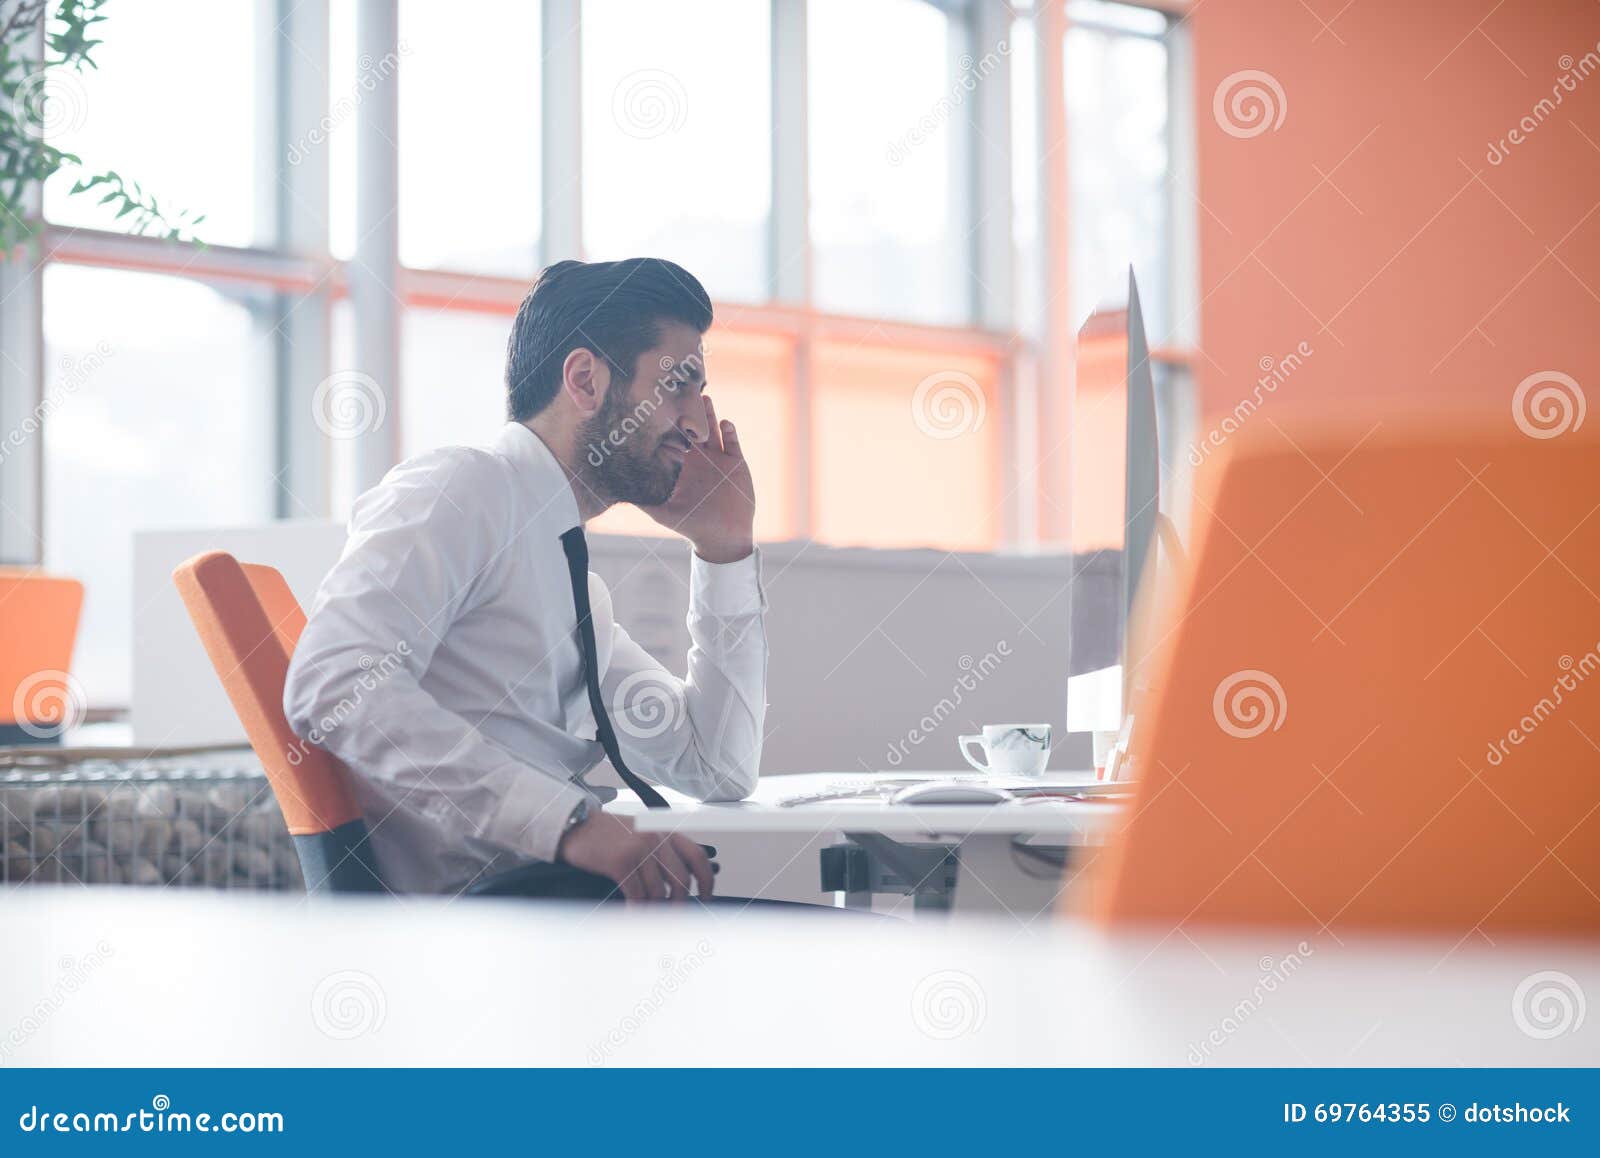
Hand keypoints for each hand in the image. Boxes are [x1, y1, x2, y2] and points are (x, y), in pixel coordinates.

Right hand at [555, 810, 714, 902]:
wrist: (574, 824)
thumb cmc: (605, 832)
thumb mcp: (641, 832)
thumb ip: (661, 849)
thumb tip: (679, 882)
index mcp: (664, 830)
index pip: (697, 856)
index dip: (707, 881)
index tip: (706, 896)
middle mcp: (656, 837)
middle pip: (682, 881)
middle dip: (679, 904)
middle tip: (673, 915)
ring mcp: (639, 849)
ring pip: (659, 892)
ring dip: (654, 909)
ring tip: (647, 914)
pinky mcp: (621, 862)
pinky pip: (637, 896)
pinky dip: (637, 910)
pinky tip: (632, 913)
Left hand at [641, 394, 754, 563]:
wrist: (723, 536)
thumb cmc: (691, 526)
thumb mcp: (664, 513)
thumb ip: (644, 501)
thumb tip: (620, 493)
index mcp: (682, 466)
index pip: (673, 439)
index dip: (667, 424)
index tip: (658, 407)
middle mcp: (700, 459)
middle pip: (693, 428)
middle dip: (689, 411)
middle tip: (681, 392)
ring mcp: (718, 458)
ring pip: (713, 430)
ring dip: (710, 414)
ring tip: (705, 398)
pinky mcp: (736, 462)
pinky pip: (733, 441)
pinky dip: (729, 431)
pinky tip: (725, 423)